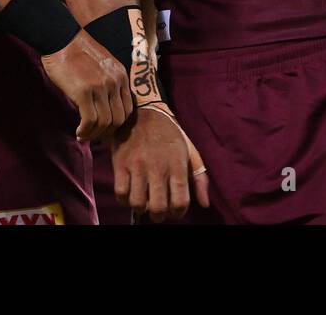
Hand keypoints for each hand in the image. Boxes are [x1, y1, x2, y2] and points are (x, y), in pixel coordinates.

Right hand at [41, 30, 132, 141]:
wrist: (61, 39)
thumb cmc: (76, 51)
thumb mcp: (101, 65)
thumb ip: (107, 82)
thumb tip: (102, 106)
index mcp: (120, 75)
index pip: (128, 109)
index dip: (117, 124)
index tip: (104, 129)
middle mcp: (115, 82)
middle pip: (119, 119)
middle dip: (106, 132)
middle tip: (94, 136)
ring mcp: (100, 87)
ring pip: (105, 122)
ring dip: (94, 134)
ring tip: (83, 135)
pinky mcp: (84, 91)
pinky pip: (90, 120)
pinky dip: (85, 130)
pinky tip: (78, 131)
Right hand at [112, 103, 210, 221]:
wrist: (142, 111)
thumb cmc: (169, 134)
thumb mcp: (189, 151)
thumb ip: (199, 178)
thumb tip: (204, 204)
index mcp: (177, 164)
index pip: (180, 202)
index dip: (178, 213)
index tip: (174, 210)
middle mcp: (158, 167)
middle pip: (158, 208)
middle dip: (159, 215)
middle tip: (158, 210)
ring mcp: (137, 166)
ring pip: (137, 203)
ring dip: (141, 208)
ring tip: (144, 201)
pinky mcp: (120, 163)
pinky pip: (120, 193)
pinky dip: (124, 199)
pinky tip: (130, 193)